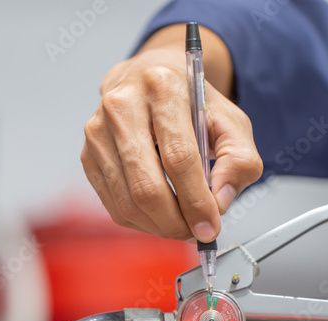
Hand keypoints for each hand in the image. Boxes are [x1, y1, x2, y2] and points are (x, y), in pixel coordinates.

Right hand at [81, 25, 262, 241]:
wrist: (151, 81)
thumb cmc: (191, 104)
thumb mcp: (231, 122)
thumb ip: (239, 161)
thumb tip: (220, 201)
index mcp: (162, 88)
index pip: (179, 157)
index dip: (196, 201)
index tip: (210, 226)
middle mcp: (122, 105)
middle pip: (147, 186)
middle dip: (176, 222)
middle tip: (196, 232)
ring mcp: (98, 132)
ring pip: (128, 202)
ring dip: (159, 226)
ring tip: (182, 225)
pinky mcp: (88, 155)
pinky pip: (115, 206)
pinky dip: (142, 222)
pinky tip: (160, 215)